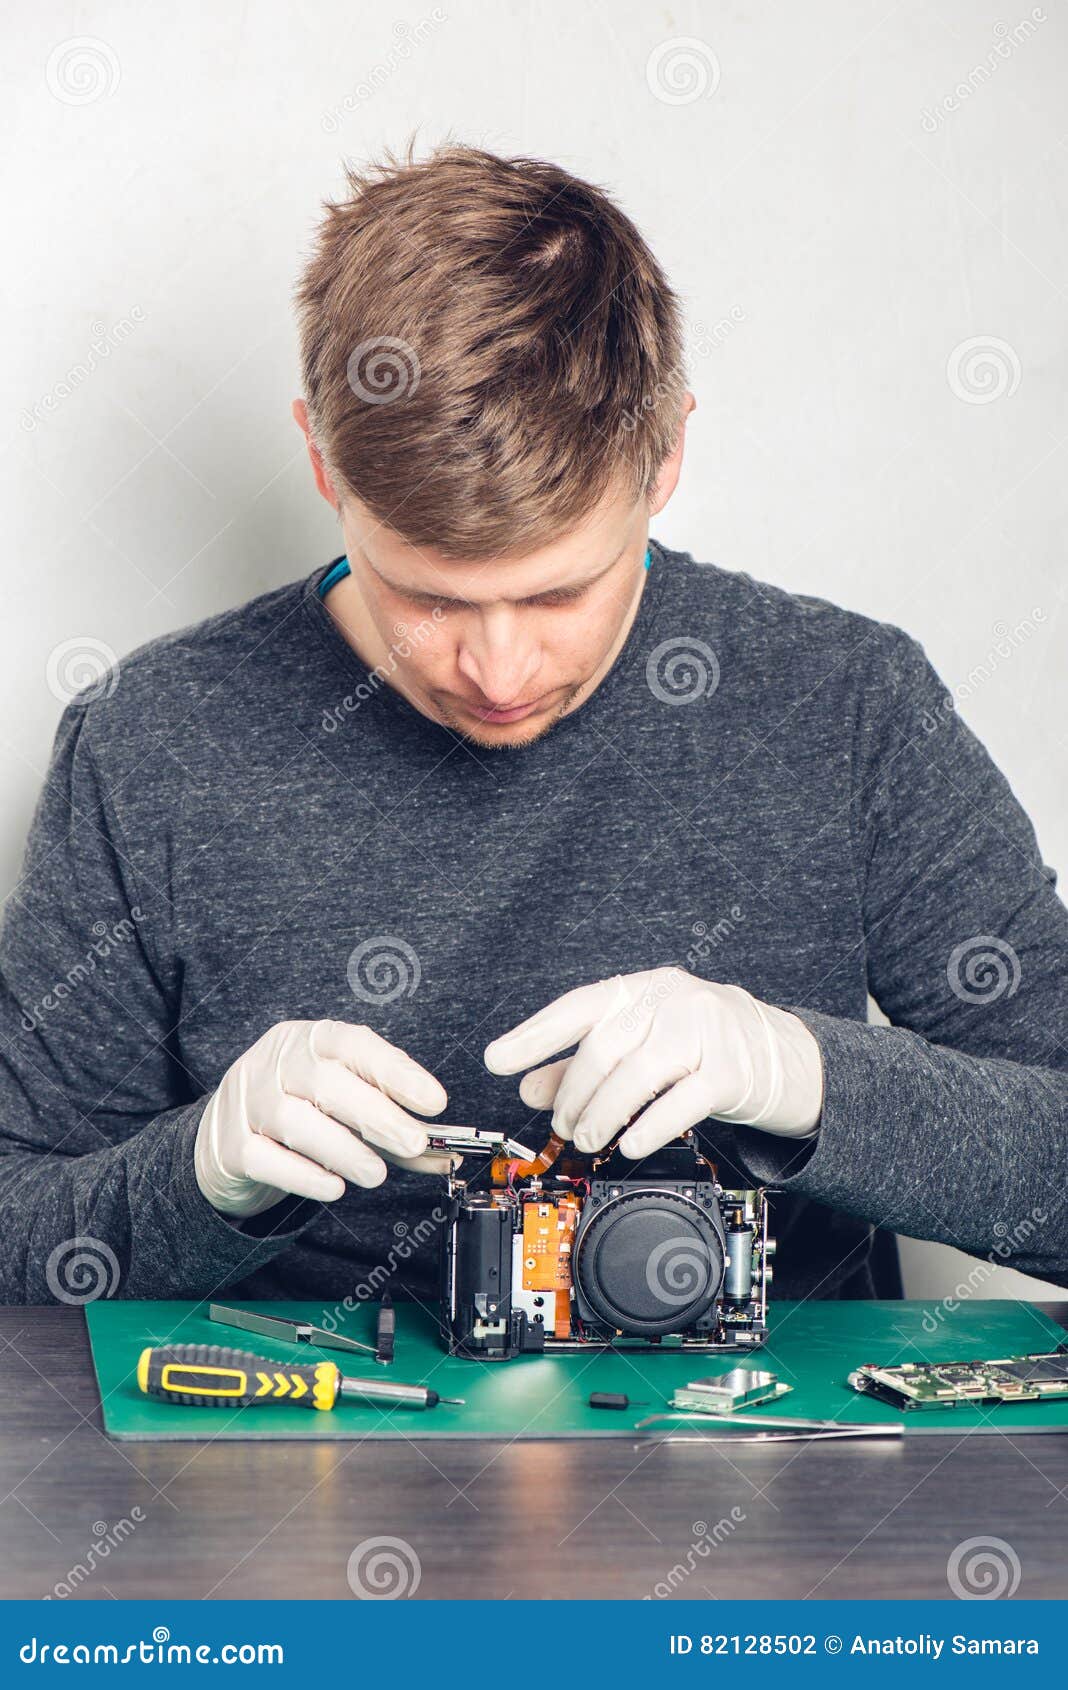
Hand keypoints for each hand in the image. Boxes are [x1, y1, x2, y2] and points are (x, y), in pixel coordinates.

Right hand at [194, 1018, 453, 1216]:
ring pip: (296, 1121)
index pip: (356, 1045)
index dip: (397, 1072)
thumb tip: (445, 1153)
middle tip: (413, 1142)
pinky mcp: (231, 1146)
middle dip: (378, 1114)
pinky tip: (334, 1187)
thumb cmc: (301, 1112)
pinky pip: (267, 1159)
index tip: (434, 1101)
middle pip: (327, 1083)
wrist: (227, 1137)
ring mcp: (248, 1101)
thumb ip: (395, 1127)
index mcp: (310, 1040)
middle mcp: (275, 1062)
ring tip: (377, 1174)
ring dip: (345, 1149)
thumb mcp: (347, 1106)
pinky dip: (305, 1175)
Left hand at [483, 969, 822, 1158]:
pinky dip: (646, 1128)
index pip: (578, 1007)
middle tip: (564, 1124)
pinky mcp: (732, 1071)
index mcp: (645, 988)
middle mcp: (674, 1000)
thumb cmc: (705, 1046)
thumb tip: (531, 1086)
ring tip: (589, 1139)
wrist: (784, 1056)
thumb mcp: (644, 1044)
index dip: (533, 1035)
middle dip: (573, 1094)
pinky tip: (630, 1144)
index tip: (496, 1060)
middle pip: (604, 1046)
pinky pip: (678, 1103)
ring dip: (603, 1116)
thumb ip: (585, 1062)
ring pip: (636, 1075)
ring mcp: (707, 1032)